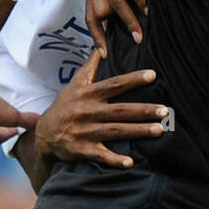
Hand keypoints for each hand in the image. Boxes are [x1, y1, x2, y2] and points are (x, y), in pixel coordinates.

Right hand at [34, 50, 168, 167]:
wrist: (43, 134)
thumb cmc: (65, 106)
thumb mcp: (74, 84)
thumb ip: (90, 67)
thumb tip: (101, 45)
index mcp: (88, 94)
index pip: (114, 84)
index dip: (133, 79)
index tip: (153, 75)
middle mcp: (87, 111)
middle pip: (120, 110)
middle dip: (143, 110)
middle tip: (165, 110)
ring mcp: (84, 131)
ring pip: (115, 131)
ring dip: (137, 131)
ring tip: (159, 130)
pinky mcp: (81, 149)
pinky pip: (101, 155)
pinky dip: (115, 159)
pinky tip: (131, 162)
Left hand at [85, 0, 147, 52]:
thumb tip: (118, 23)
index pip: (91, 16)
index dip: (97, 36)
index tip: (104, 55)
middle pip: (99, 11)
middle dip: (112, 32)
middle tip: (131, 45)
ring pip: (115, 2)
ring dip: (129, 21)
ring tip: (139, 36)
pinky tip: (147, 9)